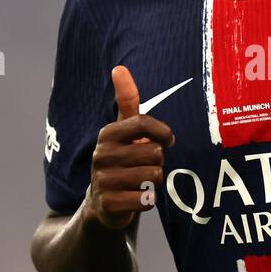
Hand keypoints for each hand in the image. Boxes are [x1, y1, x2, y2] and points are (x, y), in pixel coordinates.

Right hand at [83, 65, 175, 230]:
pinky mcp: (108, 203)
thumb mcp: (123, 131)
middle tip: (145, 167)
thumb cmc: (122, 160)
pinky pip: (146, 199)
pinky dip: (148, 200)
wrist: (102, 203)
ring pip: (153, 176)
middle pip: (154, 152)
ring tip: (140, 182)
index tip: (169, 140)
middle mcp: (101, 154)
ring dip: (153, 182)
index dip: (162, 132)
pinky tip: (136, 198)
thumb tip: (119, 68)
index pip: (143, 123)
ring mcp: (103, 180)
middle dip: (157, 162)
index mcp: (107, 134)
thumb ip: (127, 101)